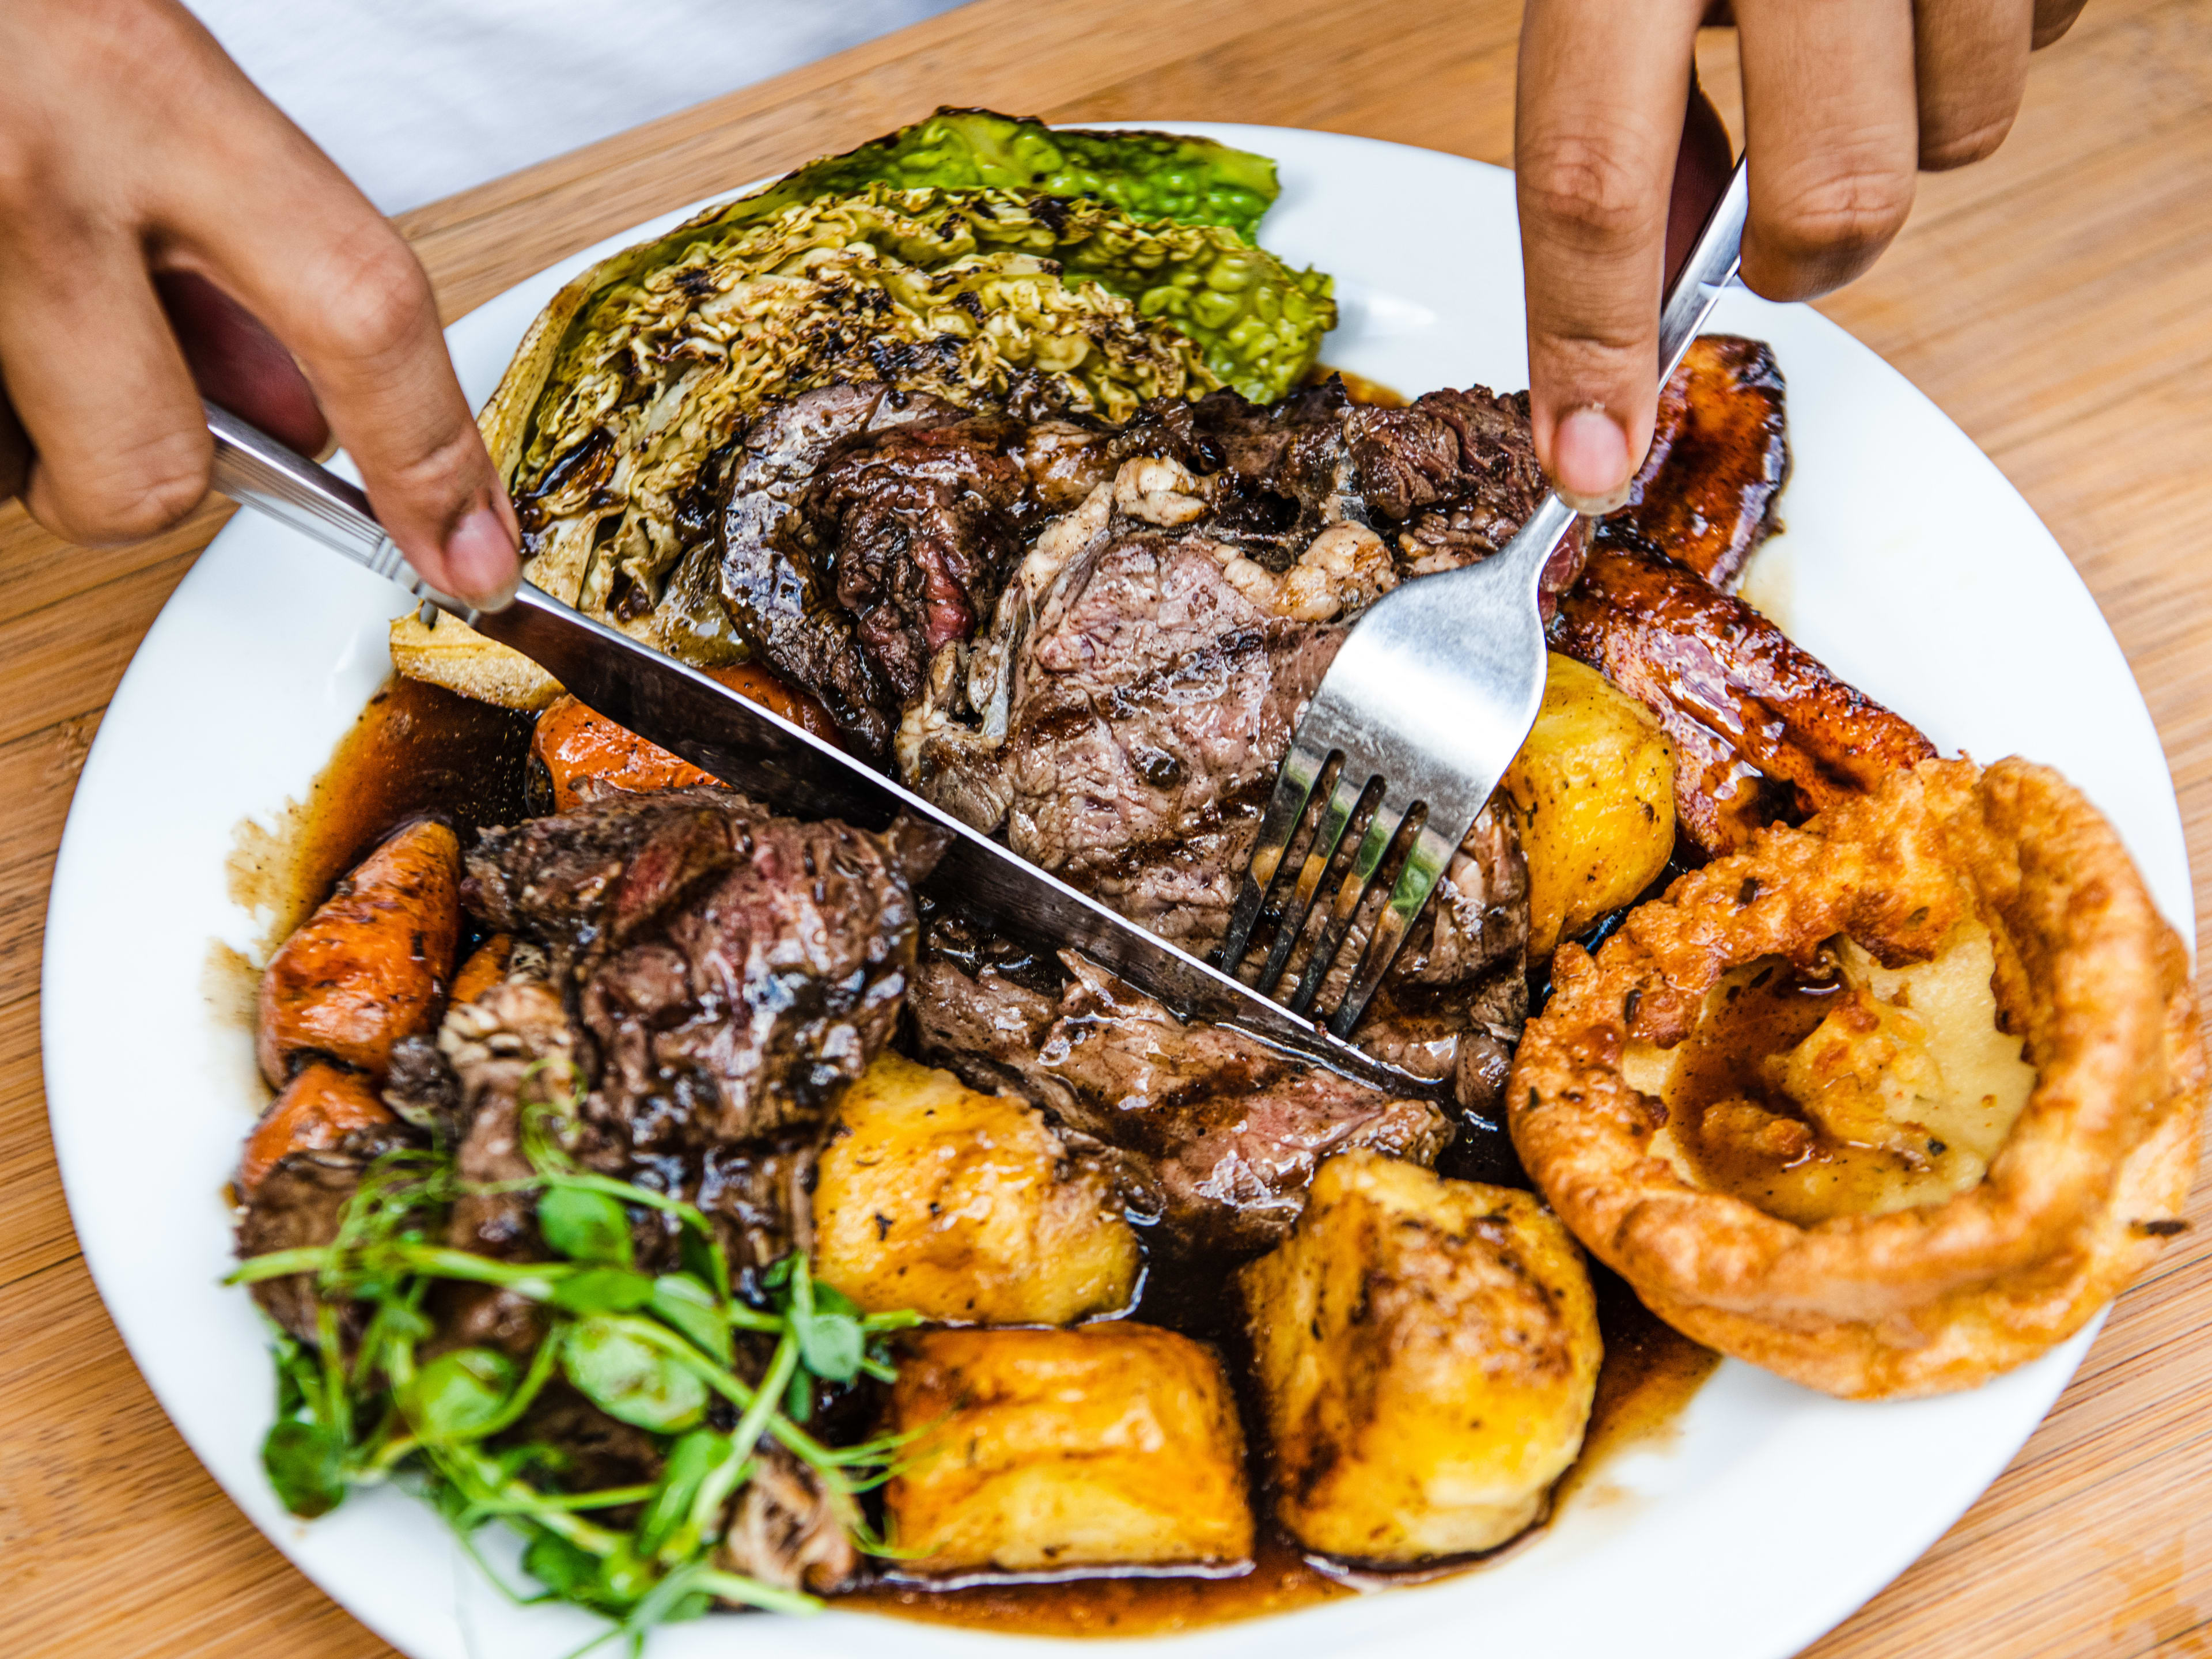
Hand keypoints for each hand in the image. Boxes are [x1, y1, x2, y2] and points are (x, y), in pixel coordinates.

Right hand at [0, 0, 518, 604]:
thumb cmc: (21, 6)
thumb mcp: (148, 70)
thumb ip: (245, 232)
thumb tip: (297, 416)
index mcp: (144, 90)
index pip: (358, 316)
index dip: (426, 461)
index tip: (473, 557)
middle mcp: (31, 176)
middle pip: (148, 474)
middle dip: (148, 473)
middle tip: (126, 385)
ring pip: (23, 473)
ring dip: (35, 431)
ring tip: (18, 300)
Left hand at [1514, 0, 2088, 511]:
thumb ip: (1620, 100)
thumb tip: (1657, 281)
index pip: (1589, 176)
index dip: (1589, 342)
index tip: (1588, 464)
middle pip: (1830, 198)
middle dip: (1807, 249)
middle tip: (1777, 203)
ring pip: (1961, 134)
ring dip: (1909, 122)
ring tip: (1865, 20)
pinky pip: (2044, 35)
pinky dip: (1986, 33)